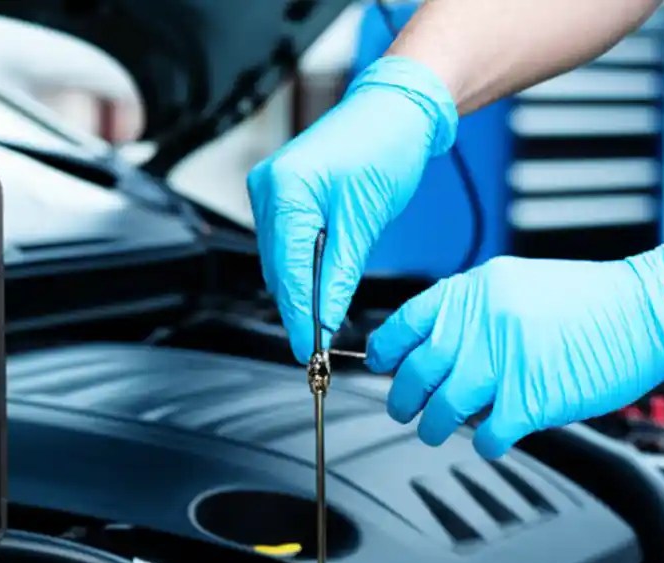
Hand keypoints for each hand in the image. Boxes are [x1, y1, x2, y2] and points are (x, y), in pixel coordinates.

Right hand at [248, 56, 458, 362]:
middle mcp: (267, 189)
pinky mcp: (282, 192)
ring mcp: (270, 189)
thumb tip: (326, 318)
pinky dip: (303, 266)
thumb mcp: (365, 220)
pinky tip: (320, 286)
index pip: (287, 271)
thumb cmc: (385, 147)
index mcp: (284, 191)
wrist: (395, 109)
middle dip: (297, 307)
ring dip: (300, 288)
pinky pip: (285, 242)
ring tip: (321, 323)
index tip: (310, 352)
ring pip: (280, 259)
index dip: (299, 317)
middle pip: (277, 268)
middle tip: (317, 347)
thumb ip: (340, 273)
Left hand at [365, 246, 663, 457]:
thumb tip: (435, 343)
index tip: (380, 365)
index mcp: (474, 291)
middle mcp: (481, 324)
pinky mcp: (529, 400)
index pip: (405, 324)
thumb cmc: (591, 300)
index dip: (385, 351)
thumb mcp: (516, 284)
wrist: (647, 311)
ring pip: (442, 409)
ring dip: (435, 427)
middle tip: (404, 408)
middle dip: (403, 398)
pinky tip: (492, 440)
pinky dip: (485, 444)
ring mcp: (503, 363)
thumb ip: (472, 311)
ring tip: (438, 430)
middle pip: (416, 373)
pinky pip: (487, 435)